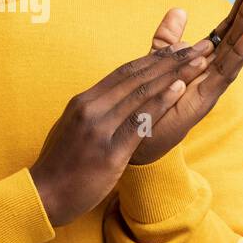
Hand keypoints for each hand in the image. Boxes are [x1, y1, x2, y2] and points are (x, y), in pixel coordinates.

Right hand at [30, 39, 214, 226]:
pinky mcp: (109, 152)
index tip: (177, 48)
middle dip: (170, 60)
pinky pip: (140, 121)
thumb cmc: (59, 165)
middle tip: (198, 47)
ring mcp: (99, 129)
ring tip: (199, 62)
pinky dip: (161, 102)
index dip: (154, 59)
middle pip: (136, 77)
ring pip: (141, 93)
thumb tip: (109, 101)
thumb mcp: (72, 128)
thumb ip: (92, 112)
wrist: (44, 195)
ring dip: (174, 74)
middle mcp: (91, 109)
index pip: (124, 73)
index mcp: (83, 102)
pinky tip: (180, 89)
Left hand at [129, 0, 242, 165]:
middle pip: (239, 29)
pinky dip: (242, 50)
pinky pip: (228, 71)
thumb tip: (179, 9)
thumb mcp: (158, 61)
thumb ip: (169, 38)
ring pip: (238, 45)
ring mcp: (214, 82)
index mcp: (206, 56)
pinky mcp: (207, 97)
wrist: (137, 137)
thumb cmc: (151, 102)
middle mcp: (215, 67)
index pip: (229, 22)